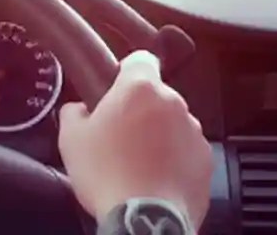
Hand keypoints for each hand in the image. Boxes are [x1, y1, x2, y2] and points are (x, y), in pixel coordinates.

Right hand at [58, 50, 212, 228]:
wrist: (144, 219)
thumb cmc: (107, 175)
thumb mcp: (71, 139)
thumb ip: (74, 112)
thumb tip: (79, 109)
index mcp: (140, 88)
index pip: (140, 59)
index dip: (127, 72)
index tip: (117, 87)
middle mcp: (173, 102)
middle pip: (156, 95)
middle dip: (140, 109)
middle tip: (119, 134)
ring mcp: (193, 131)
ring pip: (173, 122)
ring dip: (158, 134)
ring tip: (137, 161)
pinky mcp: (205, 158)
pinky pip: (187, 149)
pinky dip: (175, 158)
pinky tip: (155, 177)